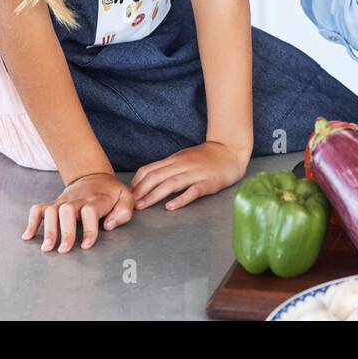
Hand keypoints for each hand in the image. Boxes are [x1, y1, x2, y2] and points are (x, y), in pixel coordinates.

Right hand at [23, 172, 133, 252]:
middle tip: (64, 250)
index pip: (90, 211)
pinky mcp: (54, 204)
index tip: (86, 245)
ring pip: (51, 210)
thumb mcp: (126, 197)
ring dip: (47, 229)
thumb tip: (108, 225)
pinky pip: (38, 209)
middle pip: (67, 211)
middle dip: (64, 231)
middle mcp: (77, 199)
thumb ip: (123, 212)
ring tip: (46, 248)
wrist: (93, 177)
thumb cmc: (111, 193)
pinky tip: (28, 237)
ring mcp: (63, 201)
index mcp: (97, 199)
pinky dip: (31, 222)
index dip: (88, 228)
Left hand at [130, 142, 250, 210]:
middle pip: (157, 177)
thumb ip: (168, 168)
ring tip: (143, 206)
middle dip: (141, 190)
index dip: (137, 182)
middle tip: (130, 204)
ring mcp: (195, 173)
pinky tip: (171, 207)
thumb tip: (148, 180)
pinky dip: (180, 199)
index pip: (150, 169)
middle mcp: (182, 165)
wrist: (230, 151)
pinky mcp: (208, 182)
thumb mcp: (183, 158)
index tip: (127, 194)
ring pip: (171, 184)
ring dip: (154, 195)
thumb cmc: (205, 157)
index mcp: (174, 160)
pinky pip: (192, 191)